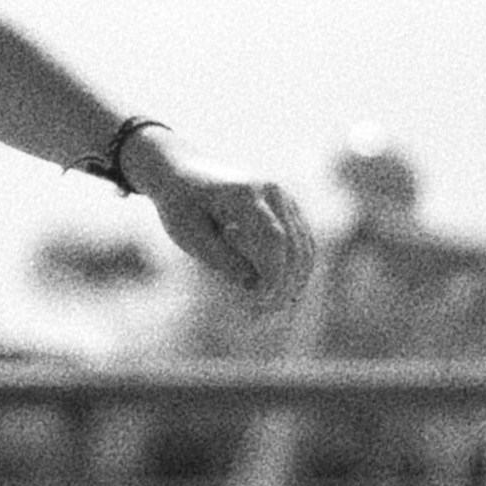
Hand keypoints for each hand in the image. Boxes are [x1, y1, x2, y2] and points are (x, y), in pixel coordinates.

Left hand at [128, 145, 315, 313]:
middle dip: (287, 282)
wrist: (181, 172)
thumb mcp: (191, 237)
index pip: (274, 239)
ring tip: (278, 307)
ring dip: (297, 278)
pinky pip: (301, 240)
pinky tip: (285, 291)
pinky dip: (297, 267)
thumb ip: (223, 260)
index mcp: (245, 193)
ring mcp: (283, 195)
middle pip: (294, 244)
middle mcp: (271, 189)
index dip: (274, 274)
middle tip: (269, 313)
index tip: (262, 302)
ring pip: (304, 244)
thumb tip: (256, 285)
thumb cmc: (181, 207)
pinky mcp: (287, 205)